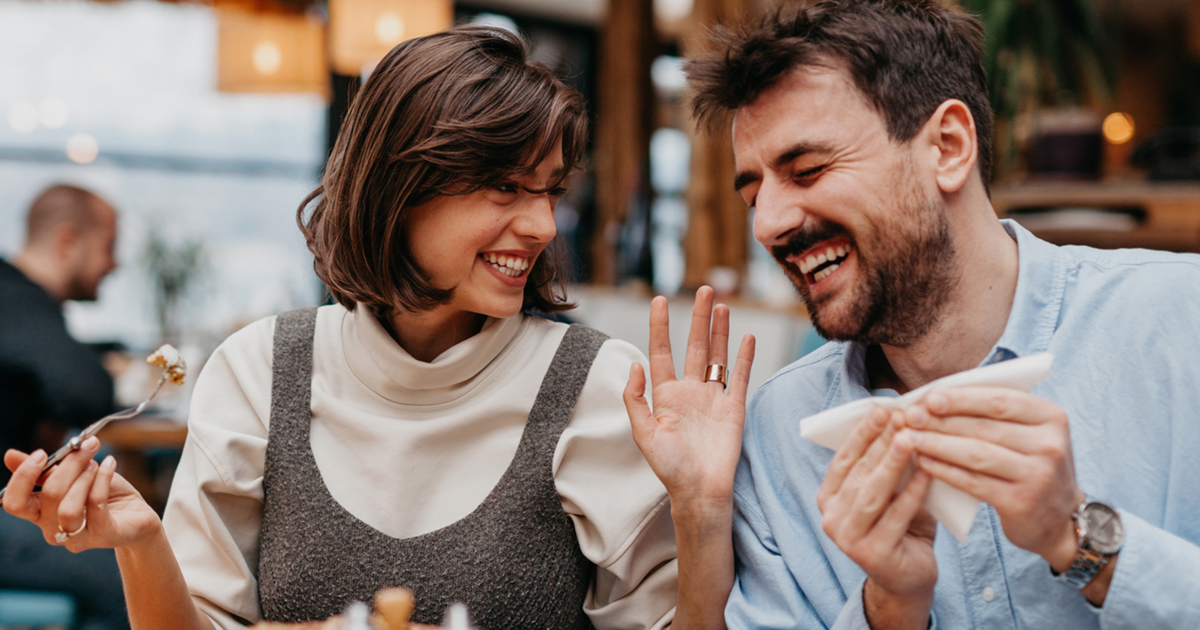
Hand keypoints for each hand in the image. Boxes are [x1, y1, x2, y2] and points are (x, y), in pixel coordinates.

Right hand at [3, 437, 160, 552]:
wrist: (137, 515)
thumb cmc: (103, 495)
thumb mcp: (74, 477)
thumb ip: (45, 469)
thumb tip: (10, 456)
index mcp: (40, 513)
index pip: (14, 503)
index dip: (22, 478)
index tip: (41, 453)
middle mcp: (53, 528)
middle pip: (48, 496)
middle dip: (69, 464)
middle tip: (86, 446)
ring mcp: (77, 536)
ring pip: (68, 508)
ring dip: (84, 477)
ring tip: (96, 463)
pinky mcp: (103, 535)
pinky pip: (96, 505)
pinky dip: (103, 478)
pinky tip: (110, 463)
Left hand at [623, 286, 754, 508]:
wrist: (700, 491)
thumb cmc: (669, 468)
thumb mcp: (643, 434)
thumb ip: (636, 399)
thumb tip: (633, 365)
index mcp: (666, 395)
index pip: (662, 352)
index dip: (660, 326)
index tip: (659, 300)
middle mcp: (690, 391)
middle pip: (695, 345)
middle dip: (699, 318)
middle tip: (703, 290)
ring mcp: (713, 398)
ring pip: (718, 356)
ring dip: (720, 330)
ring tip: (722, 305)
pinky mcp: (734, 408)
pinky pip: (740, 376)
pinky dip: (744, 356)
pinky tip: (747, 337)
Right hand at [817, 409, 936, 629]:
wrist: (909, 578)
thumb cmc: (901, 526)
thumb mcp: (890, 492)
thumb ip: (888, 465)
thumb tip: (903, 420)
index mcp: (828, 498)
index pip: (843, 459)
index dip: (862, 433)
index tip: (881, 409)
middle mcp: (831, 518)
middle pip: (858, 473)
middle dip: (881, 442)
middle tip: (902, 416)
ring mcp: (848, 539)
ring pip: (872, 493)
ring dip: (892, 463)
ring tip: (911, 438)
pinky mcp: (872, 555)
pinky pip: (895, 517)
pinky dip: (912, 492)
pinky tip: (927, 471)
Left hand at [905, 387, 1083, 570]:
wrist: (1058, 520)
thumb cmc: (1029, 465)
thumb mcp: (1026, 433)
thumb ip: (992, 413)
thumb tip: (936, 397)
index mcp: (1051, 417)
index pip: (1000, 401)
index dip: (961, 398)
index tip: (929, 398)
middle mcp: (1050, 445)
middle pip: (984, 427)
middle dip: (941, 420)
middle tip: (909, 417)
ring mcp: (1038, 476)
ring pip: (976, 454)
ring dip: (937, 444)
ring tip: (908, 439)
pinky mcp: (1021, 503)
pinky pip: (973, 482)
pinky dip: (945, 470)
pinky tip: (924, 462)